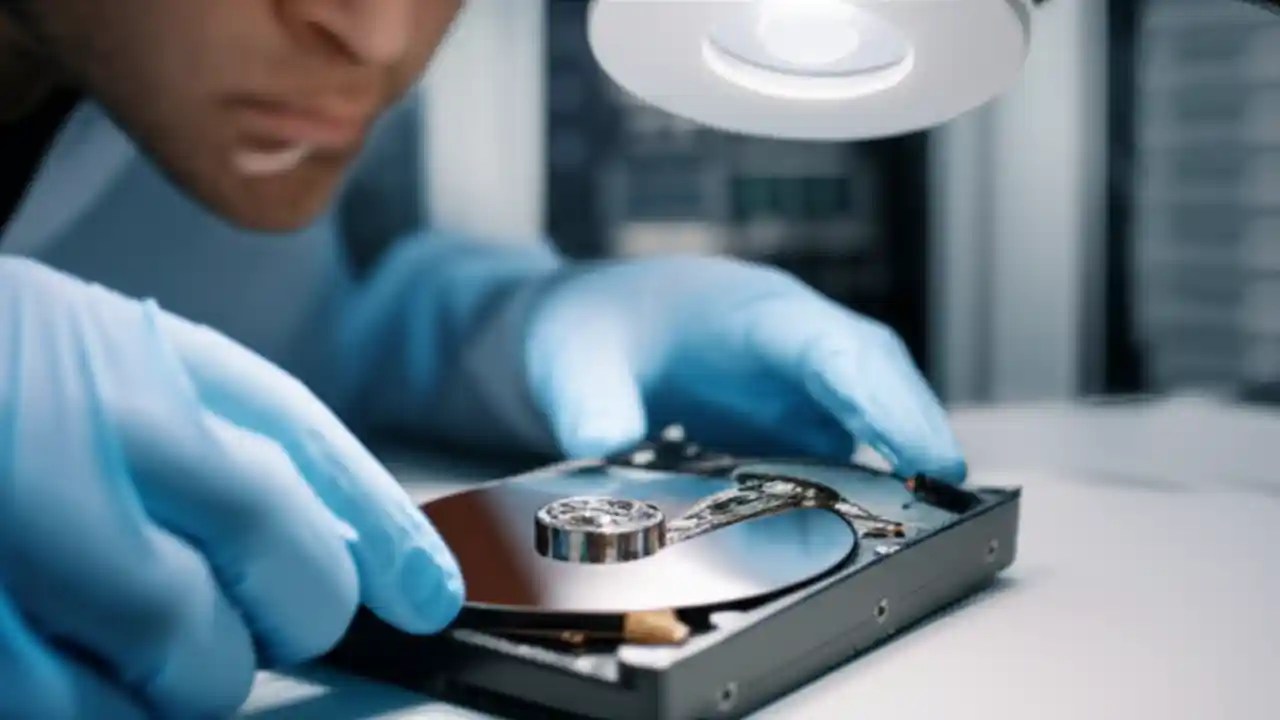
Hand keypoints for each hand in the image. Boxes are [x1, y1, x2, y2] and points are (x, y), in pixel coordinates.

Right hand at [0, 258, 461, 718]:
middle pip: (281, 591)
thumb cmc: (14, 371)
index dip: (391, 547)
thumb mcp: (139, 360)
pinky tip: (63, 639)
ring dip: (187, 674)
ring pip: (186, 676)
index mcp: (153, 371)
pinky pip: (64, 705)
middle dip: (292, 619)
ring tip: (137, 614)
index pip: (316, 471)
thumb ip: (250, 442)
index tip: (431, 597)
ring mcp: (22, 538)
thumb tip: (364, 548)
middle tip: (257, 609)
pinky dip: (88, 698)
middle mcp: (95, 449)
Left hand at [524, 255, 965, 482]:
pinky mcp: (788, 417)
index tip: (919, 449)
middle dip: (914, 428)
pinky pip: (838, 445)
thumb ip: (589, 407)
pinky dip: (860, 483)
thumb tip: (609, 454)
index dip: (877, 398)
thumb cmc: (585, 325)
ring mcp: (793, 380)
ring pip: (869, 410)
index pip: (824, 347)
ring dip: (901, 459)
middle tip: (953, 494)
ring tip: (930, 522)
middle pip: (872, 374)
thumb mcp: (567, 360)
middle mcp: (785, 340)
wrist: (578, 327)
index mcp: (743, 310)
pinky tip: (868, 527)